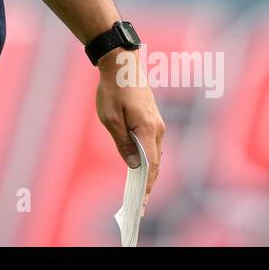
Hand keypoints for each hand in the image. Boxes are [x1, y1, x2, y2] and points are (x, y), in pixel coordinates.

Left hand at [95, 47, 165, 212]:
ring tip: (138, 192)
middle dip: (148, 184)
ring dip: (148, 172)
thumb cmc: (113, 89)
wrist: (122, 64)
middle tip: (139, 205)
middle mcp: (158, 128)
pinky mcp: (153, 119)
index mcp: (148, 129)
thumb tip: (133, 166)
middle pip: (155, 162)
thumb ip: (123, 143)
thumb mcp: (110, 119)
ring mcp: (158, 123)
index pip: (151, 165)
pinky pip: (152, 144)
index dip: (147, 185)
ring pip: (154, 153)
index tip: (142, 202)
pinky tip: (138, 167)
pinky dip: (147, 158)